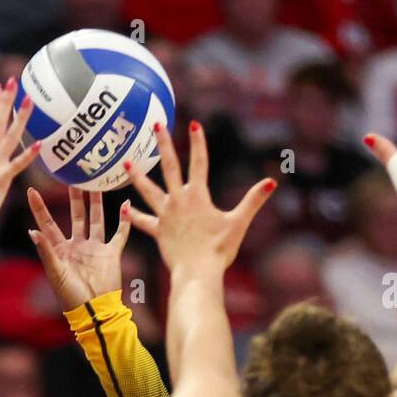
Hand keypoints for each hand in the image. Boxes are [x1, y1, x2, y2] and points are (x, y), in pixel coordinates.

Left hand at [26, 187, 130, 308]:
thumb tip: (33, 231)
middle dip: (74, 197)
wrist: (94, 310)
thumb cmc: (70, 295)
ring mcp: (95, 248)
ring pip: (96, 219)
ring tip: (96, 183)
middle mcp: (78, 245)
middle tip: (74, 177)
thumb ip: (46, 250)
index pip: (48, 223)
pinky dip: (124, 220)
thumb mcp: (55, 272)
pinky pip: (120, 233)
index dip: (40, 207)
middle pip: (76, 215)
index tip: (32, 190)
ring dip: (97, 202)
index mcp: (60, 249)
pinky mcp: (112, 253)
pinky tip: (126, 204)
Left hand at [125, 121, 274, 274]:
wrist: (198, 272)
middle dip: (163, 144)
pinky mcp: (158, 232)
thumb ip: (253, 200)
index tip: (194, 124)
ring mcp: (165, 216)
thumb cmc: (219, 249)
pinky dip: (133, 216)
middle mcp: (179, 201)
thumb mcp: (239, 222)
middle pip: (169, 167)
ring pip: (147, 191)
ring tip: (125, 163)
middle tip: (156, 125)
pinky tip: (124, 208)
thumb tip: (272, 182)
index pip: (199, 162)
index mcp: (198, 196)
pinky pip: (142, 222)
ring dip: (137, 175)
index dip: (198, 143)